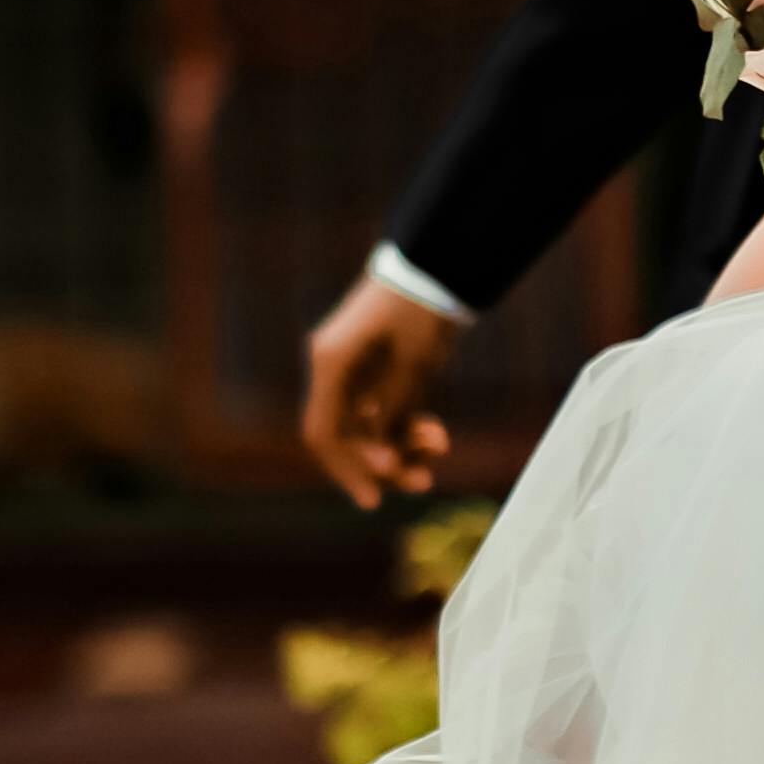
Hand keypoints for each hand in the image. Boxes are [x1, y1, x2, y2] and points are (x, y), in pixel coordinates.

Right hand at [301, 272, 457, 507]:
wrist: (439, 263)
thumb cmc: (422, 307)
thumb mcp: (412, 365)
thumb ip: (392, 412)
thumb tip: (381, 457)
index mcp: (330, 364)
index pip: (324, 433)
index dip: (345, 470)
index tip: (373, 499)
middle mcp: (335, 369)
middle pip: (348, 435)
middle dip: (384, 462)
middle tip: (422, 481)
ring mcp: (356, 369)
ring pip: (370, 426)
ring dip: (401, 445)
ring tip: (439, 448)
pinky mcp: (379, 368)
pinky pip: (385, 411)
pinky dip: (407, 425)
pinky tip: (436, 436)